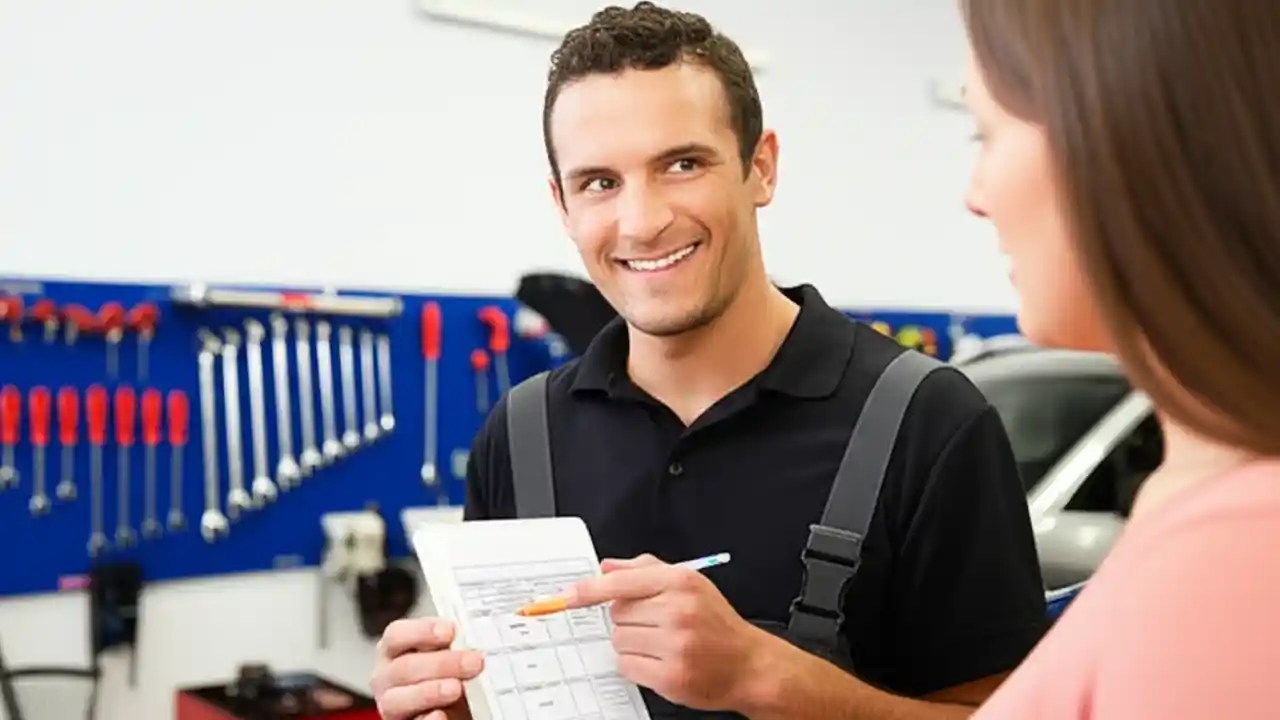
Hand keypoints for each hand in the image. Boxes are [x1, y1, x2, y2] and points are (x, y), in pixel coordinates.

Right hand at [370, 617, 482, 719]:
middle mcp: (386, 677)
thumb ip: (453, 648)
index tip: (450, 631)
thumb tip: (473, 640)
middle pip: (403, 667)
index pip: (396, 635)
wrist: (451, 710)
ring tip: (456, 688)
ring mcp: (390, 705)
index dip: (422, 631)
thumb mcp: (448, 658)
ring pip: (397, 699)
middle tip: (473, 662)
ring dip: (429, 692)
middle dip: (441, 664)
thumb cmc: (446, 678)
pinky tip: (440, 715)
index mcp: (394, 651)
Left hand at [567, 554, 776, 711]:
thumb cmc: (718, 624)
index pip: (622, 582)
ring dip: (631, 643)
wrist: (749, 665)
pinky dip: (636, 665)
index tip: (567, 595)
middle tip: (654, 624)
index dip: (590, 590)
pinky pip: (627, 666)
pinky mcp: (671, 677)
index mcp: (681, 583)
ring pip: (619, 640)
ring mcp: (675, 646)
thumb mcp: (690, 585)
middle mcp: (679, 612)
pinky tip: (660, 661)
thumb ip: (646, 570)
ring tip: (660, 643)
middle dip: (628, 618)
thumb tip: (607, 566)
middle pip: (617, 613)